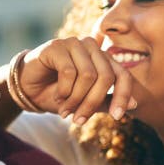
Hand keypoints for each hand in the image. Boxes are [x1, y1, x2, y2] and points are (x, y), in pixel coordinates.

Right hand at [19, 37, 136, 123]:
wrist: (28, 89)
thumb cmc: (58, 94)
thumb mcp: (85, 101)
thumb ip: (107, 100)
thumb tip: (135, 105)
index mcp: (103, 58)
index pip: (123, 75)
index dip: (123, 96)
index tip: (117, 117)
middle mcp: (91, 47)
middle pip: (105, 77)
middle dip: (92, 103)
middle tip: (80, 120)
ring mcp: (73, 44)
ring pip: (88, 75)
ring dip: (76, 99)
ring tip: (66, 111)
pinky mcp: (56, 46)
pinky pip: (69, 71)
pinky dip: (64, 90)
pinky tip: (58, 97)